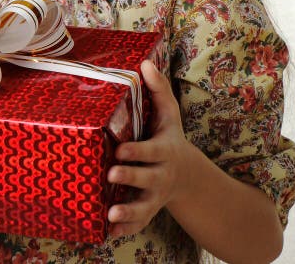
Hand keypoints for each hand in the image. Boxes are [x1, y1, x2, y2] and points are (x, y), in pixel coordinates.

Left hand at [106, 60, 192, 236]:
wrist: (188, 177)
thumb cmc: (169, 138)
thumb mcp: (169, 114)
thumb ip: (158, 90)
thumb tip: (144, 61)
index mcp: (164, 151)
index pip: (150, 151)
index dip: (136, 151)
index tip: (119, 149)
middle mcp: (160, 176)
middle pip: (146, 179)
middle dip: (130, 178)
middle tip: (110, 175)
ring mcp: (155, 196)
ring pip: (142, 207)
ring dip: (127, 213)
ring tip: (110, 216)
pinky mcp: (147, 211)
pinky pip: (137, 223)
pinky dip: (124, 230)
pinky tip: (106, 234)